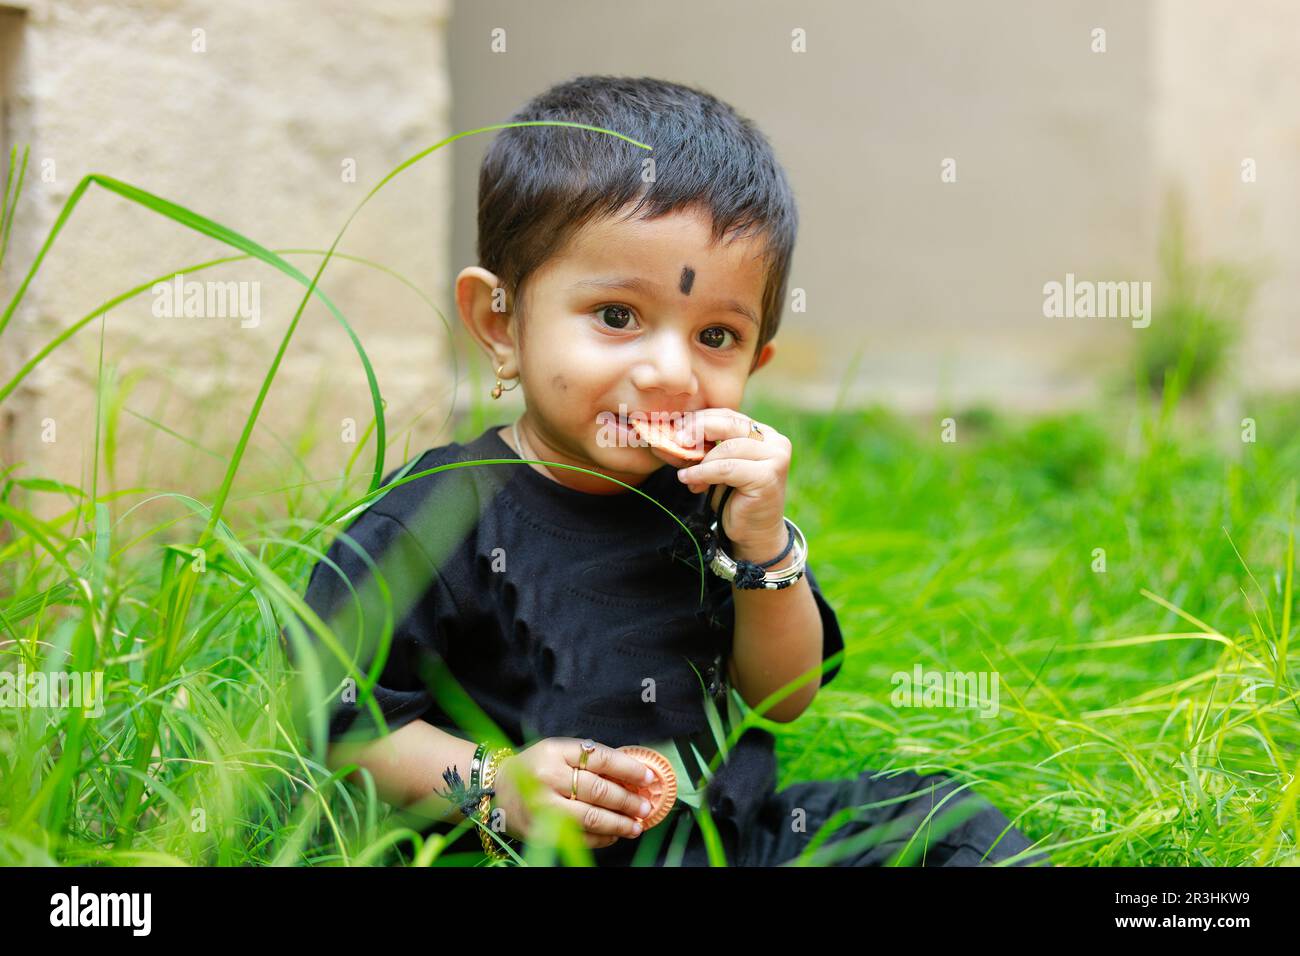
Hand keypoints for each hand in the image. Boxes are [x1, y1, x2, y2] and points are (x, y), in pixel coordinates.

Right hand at [489, 737, 655, 849]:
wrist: (496, 789)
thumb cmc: (536, 767)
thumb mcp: (559, 752)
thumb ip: (591, 760)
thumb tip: (632, 774)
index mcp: (555, 751)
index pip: (600, 758)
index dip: (628, 769)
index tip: (648, 777)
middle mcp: (547, 777)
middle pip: (598, 790)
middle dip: (627, 800)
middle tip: (645, 806)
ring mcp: (542, 806)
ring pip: (590, 817)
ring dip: (619, 823)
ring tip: (637, 825)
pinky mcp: (540, 830)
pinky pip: (579, 836)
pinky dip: (602, 837)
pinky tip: (615, 834)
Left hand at [659, 409, 790, 551]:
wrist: (754, 533)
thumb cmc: (735, 498)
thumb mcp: (720, 467)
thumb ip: (709, 448)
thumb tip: (677, 434)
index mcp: (765, 433)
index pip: (729, 416)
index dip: (701, 419)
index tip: (677, 427)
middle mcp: (775, 441)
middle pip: (729, 425)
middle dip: (698, 430)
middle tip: (676, 440)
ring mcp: (776, 458)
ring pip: (727, 448)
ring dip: (700, 460)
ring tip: (684, 473)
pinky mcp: (768, 477)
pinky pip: (726, 468)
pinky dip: (703, 473)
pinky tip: (689, 480)